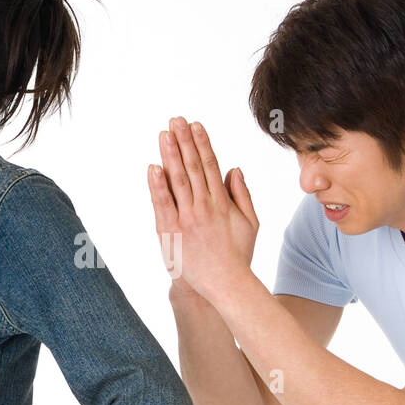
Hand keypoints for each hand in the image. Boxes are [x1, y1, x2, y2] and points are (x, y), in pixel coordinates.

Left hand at [148, 116, 259, 303]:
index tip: (195, 125)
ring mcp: (187, 218)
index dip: (202, 144)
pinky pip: (163, 204)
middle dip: (184, 141)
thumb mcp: (250, 222)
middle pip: (192, 167)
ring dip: (171, 155)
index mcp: (222, 202)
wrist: (226, 284)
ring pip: (178, 180)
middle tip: (176, 120)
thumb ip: (242, 194)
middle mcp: (204, 206)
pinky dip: (158, 186)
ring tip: (165, 134)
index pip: (210, 165)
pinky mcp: (172, 232)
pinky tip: (154, 167)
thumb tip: (233, 168)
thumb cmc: (238, 255)